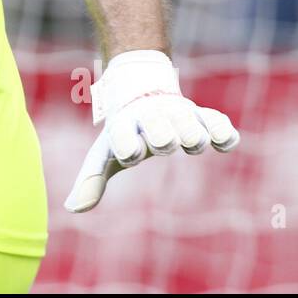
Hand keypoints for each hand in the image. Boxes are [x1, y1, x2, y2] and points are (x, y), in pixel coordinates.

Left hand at [64, 50, 238, 212]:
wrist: (140, 88)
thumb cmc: (123, 131)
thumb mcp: (104, 153)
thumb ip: (91, 179)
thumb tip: (73, 208)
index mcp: (124, 127)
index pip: (124, 138)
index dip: (128, 148)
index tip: (132, 154)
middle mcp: (152, 118)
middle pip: (161, 132)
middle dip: (162, 138)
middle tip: (163, 142)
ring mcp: (178, 114)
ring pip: (190, 126)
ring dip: (193, 137)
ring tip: (190, 142)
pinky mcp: (202, 115)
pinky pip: (218, 122)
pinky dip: (223, 133)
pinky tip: (224, 142)